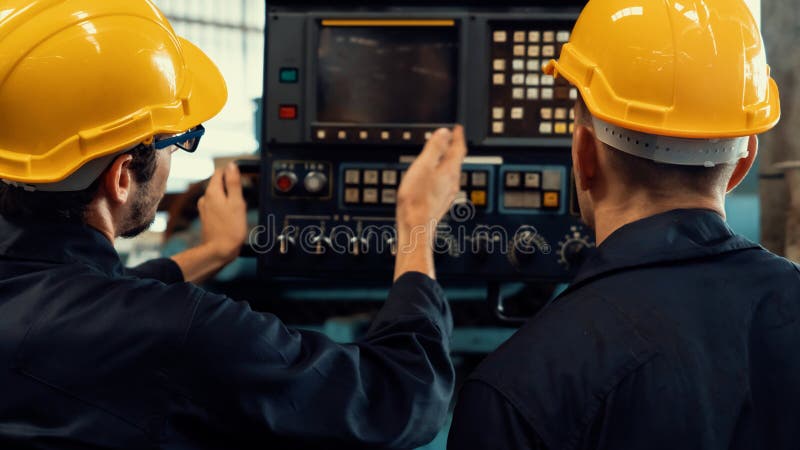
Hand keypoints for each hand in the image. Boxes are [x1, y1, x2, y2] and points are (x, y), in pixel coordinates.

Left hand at [197, 162, 247, 263]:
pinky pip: (217, 206)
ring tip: (238, 212)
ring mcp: (205, 208)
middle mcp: (205, 198)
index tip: (242, 180)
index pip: (220, 172)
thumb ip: (234, 182)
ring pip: (219, 196)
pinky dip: (225, 208)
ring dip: (229, 199)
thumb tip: (231, 166)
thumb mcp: (237, 203)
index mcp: (212, 191)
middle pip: (219, 184)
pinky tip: (232, 218)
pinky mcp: (207, 217)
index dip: (232, 172)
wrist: (219, 250)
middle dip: (232, 188)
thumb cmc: (230, 230)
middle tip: (242, 201)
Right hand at [394, 126, 466, 279]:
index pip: (459, 148)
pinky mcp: (441, 202)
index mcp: (449, 170)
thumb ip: (435, 148)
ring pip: (451, 173)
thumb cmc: (417, 199)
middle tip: (450, 140)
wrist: (416, 227)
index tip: (458, 128)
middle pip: (456, 161)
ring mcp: (447, 193)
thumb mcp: (423, 166)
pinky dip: (441, 175)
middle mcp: (452, 182)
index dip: (458, 136)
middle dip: (453, 148)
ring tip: (441, 156)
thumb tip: (444, 133)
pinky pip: (445, 183)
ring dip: (447, 162)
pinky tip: (434, 178)